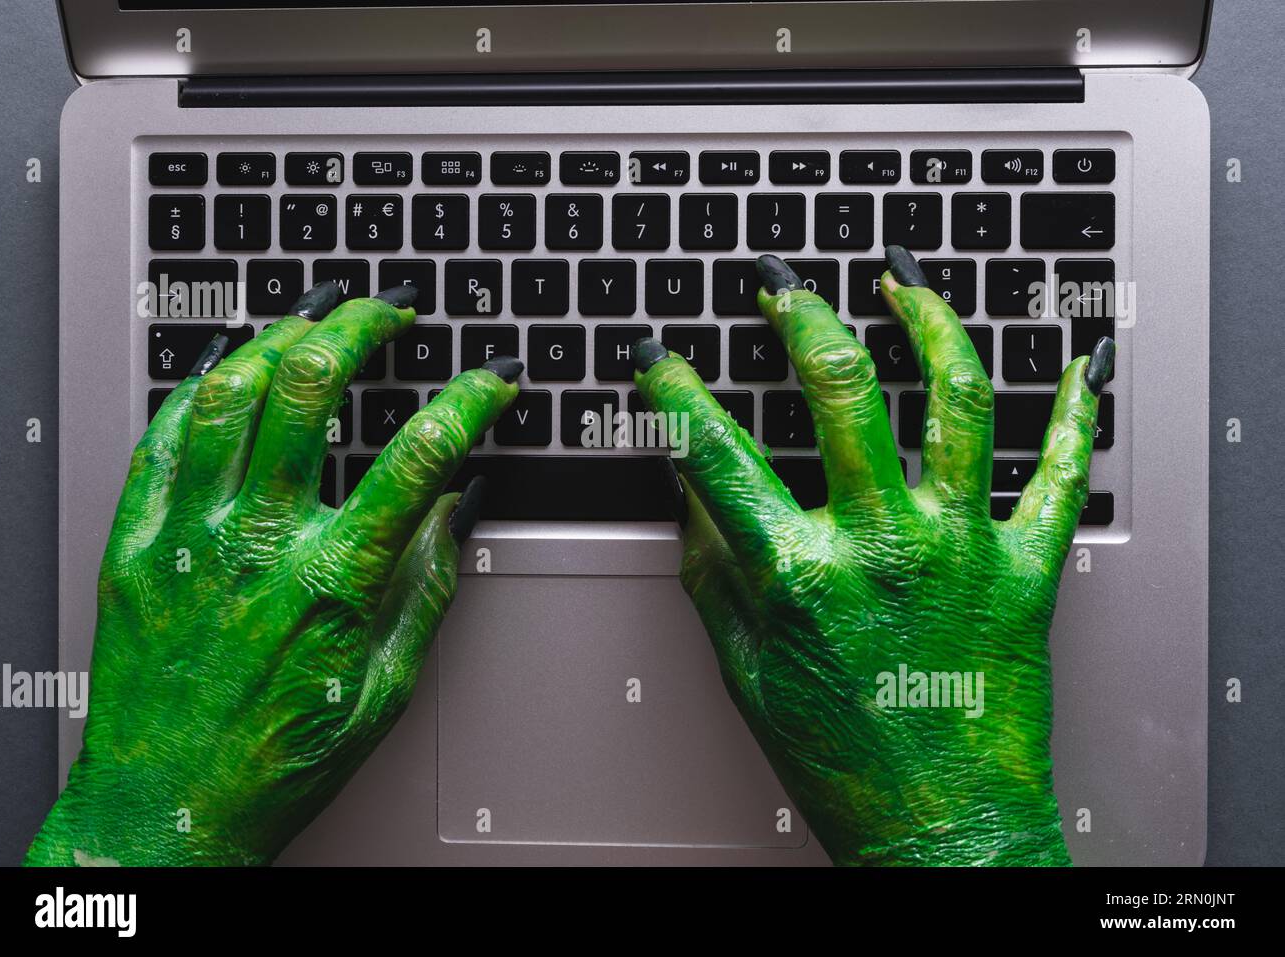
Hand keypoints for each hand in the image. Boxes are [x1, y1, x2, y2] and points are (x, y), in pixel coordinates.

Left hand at [26, 284, 520, 865]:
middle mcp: (258, 543)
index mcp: (331, 580)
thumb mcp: (383, 689)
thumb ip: (426, 588)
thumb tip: (457, 509)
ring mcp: (191, 537)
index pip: (418, 457)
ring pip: (227, 396)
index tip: (490, 381)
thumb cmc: (275, 763)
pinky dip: (193, 389)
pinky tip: (220, 366)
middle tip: (387, 312)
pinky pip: (159, 441)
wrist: (164, 812)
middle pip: (310, 391)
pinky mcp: (136, 546)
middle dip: (359, 328)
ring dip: (275, 338)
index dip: (467, 401)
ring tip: (309, 315)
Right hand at [634, 249, 1112, 865]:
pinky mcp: (1023, 571)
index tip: (658, 358)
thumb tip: (690, 490)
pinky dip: (1077, 415)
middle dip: (801, 315)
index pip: (717, 452)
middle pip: (840, 391)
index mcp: (799, 574)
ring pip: (956, 400)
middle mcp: (882, 546)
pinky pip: (1061, 475)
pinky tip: (1078, 367)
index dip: (674, 391)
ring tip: (906, 284)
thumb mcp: (743, 667)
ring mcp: (960, 549)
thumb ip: (711, 569)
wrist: (941, 829)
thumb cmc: (841, 760)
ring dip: (930, 325)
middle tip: (780, 286)